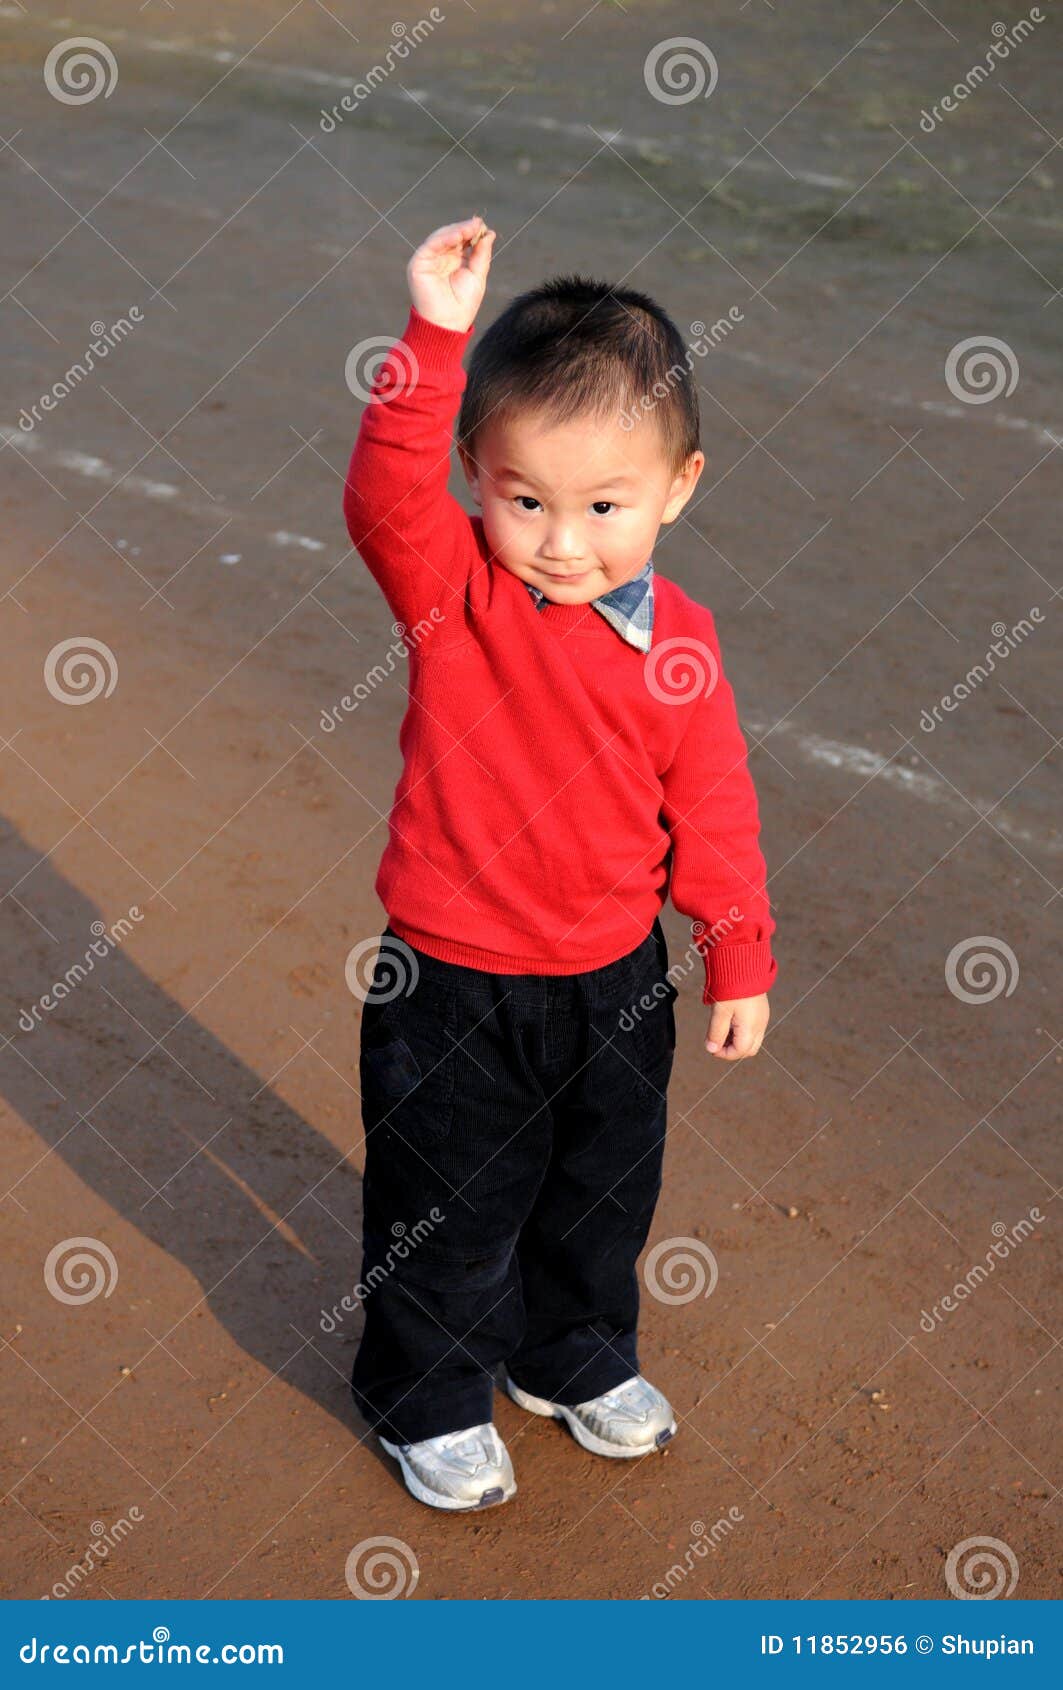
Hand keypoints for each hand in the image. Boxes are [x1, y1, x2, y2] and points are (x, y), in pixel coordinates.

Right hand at [407, 214, 496, 332]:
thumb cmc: (463, 305)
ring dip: (456, 230)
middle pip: (451, 236)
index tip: (483, 226)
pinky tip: (458, 235)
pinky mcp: (418, 263)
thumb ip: (482, 255)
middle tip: (478, 224)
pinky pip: (431, 245)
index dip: (471, 232)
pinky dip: (445, 238)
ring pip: (441, 237)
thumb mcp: (477, 276)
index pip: (461, 240)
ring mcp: (428, 260)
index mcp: (453, 261)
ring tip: (471, 228)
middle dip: (465, 228)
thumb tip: (490, 233)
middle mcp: (440, 258)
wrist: (447, 325)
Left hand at [705, 993, 768, 1060]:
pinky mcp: (761, 1011)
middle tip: (717, 1041)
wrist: (745, 965)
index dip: (723, 1053)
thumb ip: (716, 1032)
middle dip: (732, 1050)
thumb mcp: (720, 1012)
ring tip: (721, 1030)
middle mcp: (760, 1025)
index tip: (711, 1046)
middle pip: (748, 1049)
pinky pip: (754, 1029)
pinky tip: (730, 1021)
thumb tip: (711, 1049)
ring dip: (737, 1040)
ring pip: (752, 1040)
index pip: (739, 1052)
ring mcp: (762, 1018)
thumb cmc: (732, 988)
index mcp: (751, 1028)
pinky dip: (742, 1031)